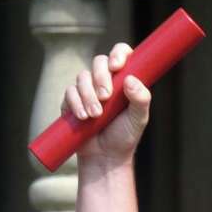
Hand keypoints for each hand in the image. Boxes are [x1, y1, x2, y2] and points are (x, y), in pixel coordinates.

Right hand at [61, 43, 150, 166]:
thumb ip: (141, 99)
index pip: (121, 54)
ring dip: (88, 95)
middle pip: (99, 61)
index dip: (119, 54)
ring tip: (96, 115)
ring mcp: (87, 89)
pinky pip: (69, 92)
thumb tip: (131, 80)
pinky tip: (84, 117)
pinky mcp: (72, 100)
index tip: (117, 66)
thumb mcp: (139, 119)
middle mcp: (105, 80)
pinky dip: (76, 103)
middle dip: (101, 78)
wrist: (105, 157)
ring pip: (82, 76)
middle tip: (106, 97)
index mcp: (123, 80)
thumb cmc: (125, 136)